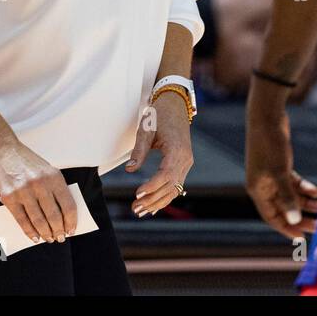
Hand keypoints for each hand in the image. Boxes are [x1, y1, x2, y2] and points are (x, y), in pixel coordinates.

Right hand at [0, 138, 75, 243]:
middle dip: (58, 231)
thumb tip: (63, 216)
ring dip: (45, 233)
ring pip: (39, 221)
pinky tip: (34, 237)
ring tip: (48, 238)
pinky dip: (30, 232)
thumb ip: (54, 189)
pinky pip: (22, 220)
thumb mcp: (47, 170)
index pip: (68, 205)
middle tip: (59, 238)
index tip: (72, 230)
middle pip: (54, 216)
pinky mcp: (9, 197)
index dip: (71, 221)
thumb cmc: (26, 162)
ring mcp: (24, 191)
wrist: (2, 151)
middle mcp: (40, 184)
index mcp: (54, 177)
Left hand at [125, 95, 192, 216]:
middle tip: (135, 209)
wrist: (175, 104)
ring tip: (140, 211)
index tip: (137, 194)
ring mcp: (186, 162)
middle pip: (171, 186)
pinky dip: (164, 196)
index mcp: (177, 150)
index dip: (152, 186)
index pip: (166, 175)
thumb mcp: (146, 130)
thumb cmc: (159, 115)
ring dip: (158, 201)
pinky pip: (176, 184)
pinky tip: (153, 206)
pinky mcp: (183, 164)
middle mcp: (185, 159)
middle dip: (153, 200)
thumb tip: (130, 170)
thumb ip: (139, 151)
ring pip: (174, 188)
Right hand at [245, 98, 316, 239]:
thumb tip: (295, 221)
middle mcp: (263, 185)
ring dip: (306, 203)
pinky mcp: (280, 166)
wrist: (267, 118)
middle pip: (283, 208)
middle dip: (300, 218)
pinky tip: (316, 191)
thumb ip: (288, 197)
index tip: (301, 238)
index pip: (271, 217)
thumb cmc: (270, 145)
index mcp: (257, 190)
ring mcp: (272, 176)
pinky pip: (293, 183)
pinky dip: (304, 188)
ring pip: (290, 196)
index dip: (286, 228)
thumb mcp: (280, 172)